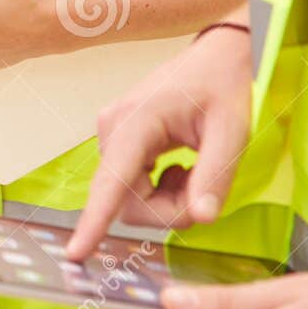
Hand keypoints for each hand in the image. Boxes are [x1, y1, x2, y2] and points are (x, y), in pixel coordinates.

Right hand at [66, 25, 252, 259]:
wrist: (216, 56)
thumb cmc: (223, 87)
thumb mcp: (232, 131)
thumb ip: (215, 176)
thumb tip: (201, 218)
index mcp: (136, 123)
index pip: (112, 182)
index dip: (94, 220)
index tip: (76, 252)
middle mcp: (112, 129)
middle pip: (127, 201)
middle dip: (167, 210)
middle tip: (204, 192)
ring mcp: (111, 135)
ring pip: (129, 198)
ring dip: (165, 200)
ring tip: (192, 171)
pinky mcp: (117, 141)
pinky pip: (130, 185)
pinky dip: (159, 189)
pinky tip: (179, 166)